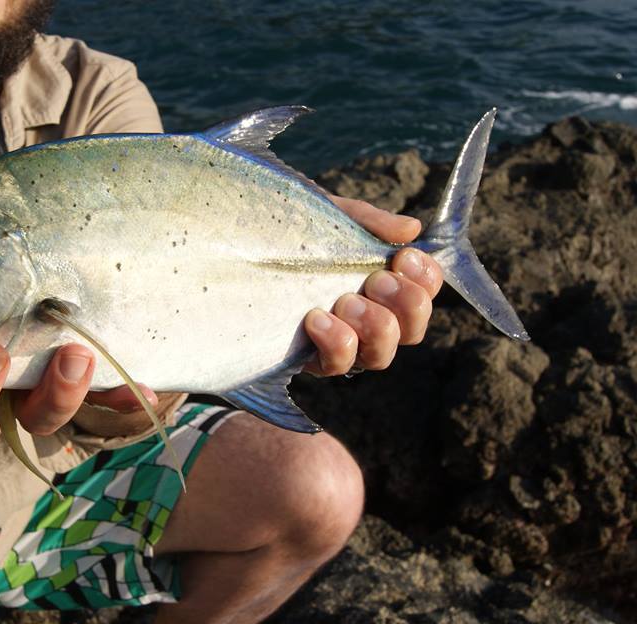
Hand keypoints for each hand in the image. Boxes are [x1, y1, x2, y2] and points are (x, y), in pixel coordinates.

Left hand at [304, 196, 443, 374]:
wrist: (240, 249)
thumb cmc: (295, 231)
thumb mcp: (331, 216)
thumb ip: (370, 221)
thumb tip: (412, 229)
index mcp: (385, 284)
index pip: (425, 291)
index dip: (426, 278)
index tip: (404, 257)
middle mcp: (371, 320)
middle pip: (413, 330)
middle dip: (404, 303)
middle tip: (376, 280)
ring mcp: (345, 344)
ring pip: (381, 355)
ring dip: (375, 327)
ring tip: (346, 301)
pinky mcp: (313, 359)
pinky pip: (338, 364)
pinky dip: (335, 342)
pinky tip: (316, 318)